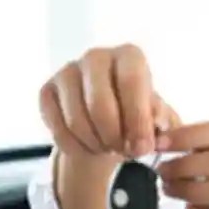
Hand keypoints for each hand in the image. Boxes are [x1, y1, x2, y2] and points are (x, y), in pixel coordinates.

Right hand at [38, 44, 180, 159]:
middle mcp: (96, 56)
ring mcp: (68, 72)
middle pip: (99, 104)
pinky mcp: (47, 91)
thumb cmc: (138, 114)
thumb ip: (161, 120)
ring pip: (75, 120)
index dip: (137, 120)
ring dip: (95, 144)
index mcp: (129, 55)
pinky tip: (88, 148)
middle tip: (123, 152)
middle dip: (113, 137)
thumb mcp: (158, 118)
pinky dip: (74, 147)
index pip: (131, 82)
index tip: (142, 149)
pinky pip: (57, 128)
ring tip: (108, 149)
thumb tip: (155, 123)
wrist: (110, 119)